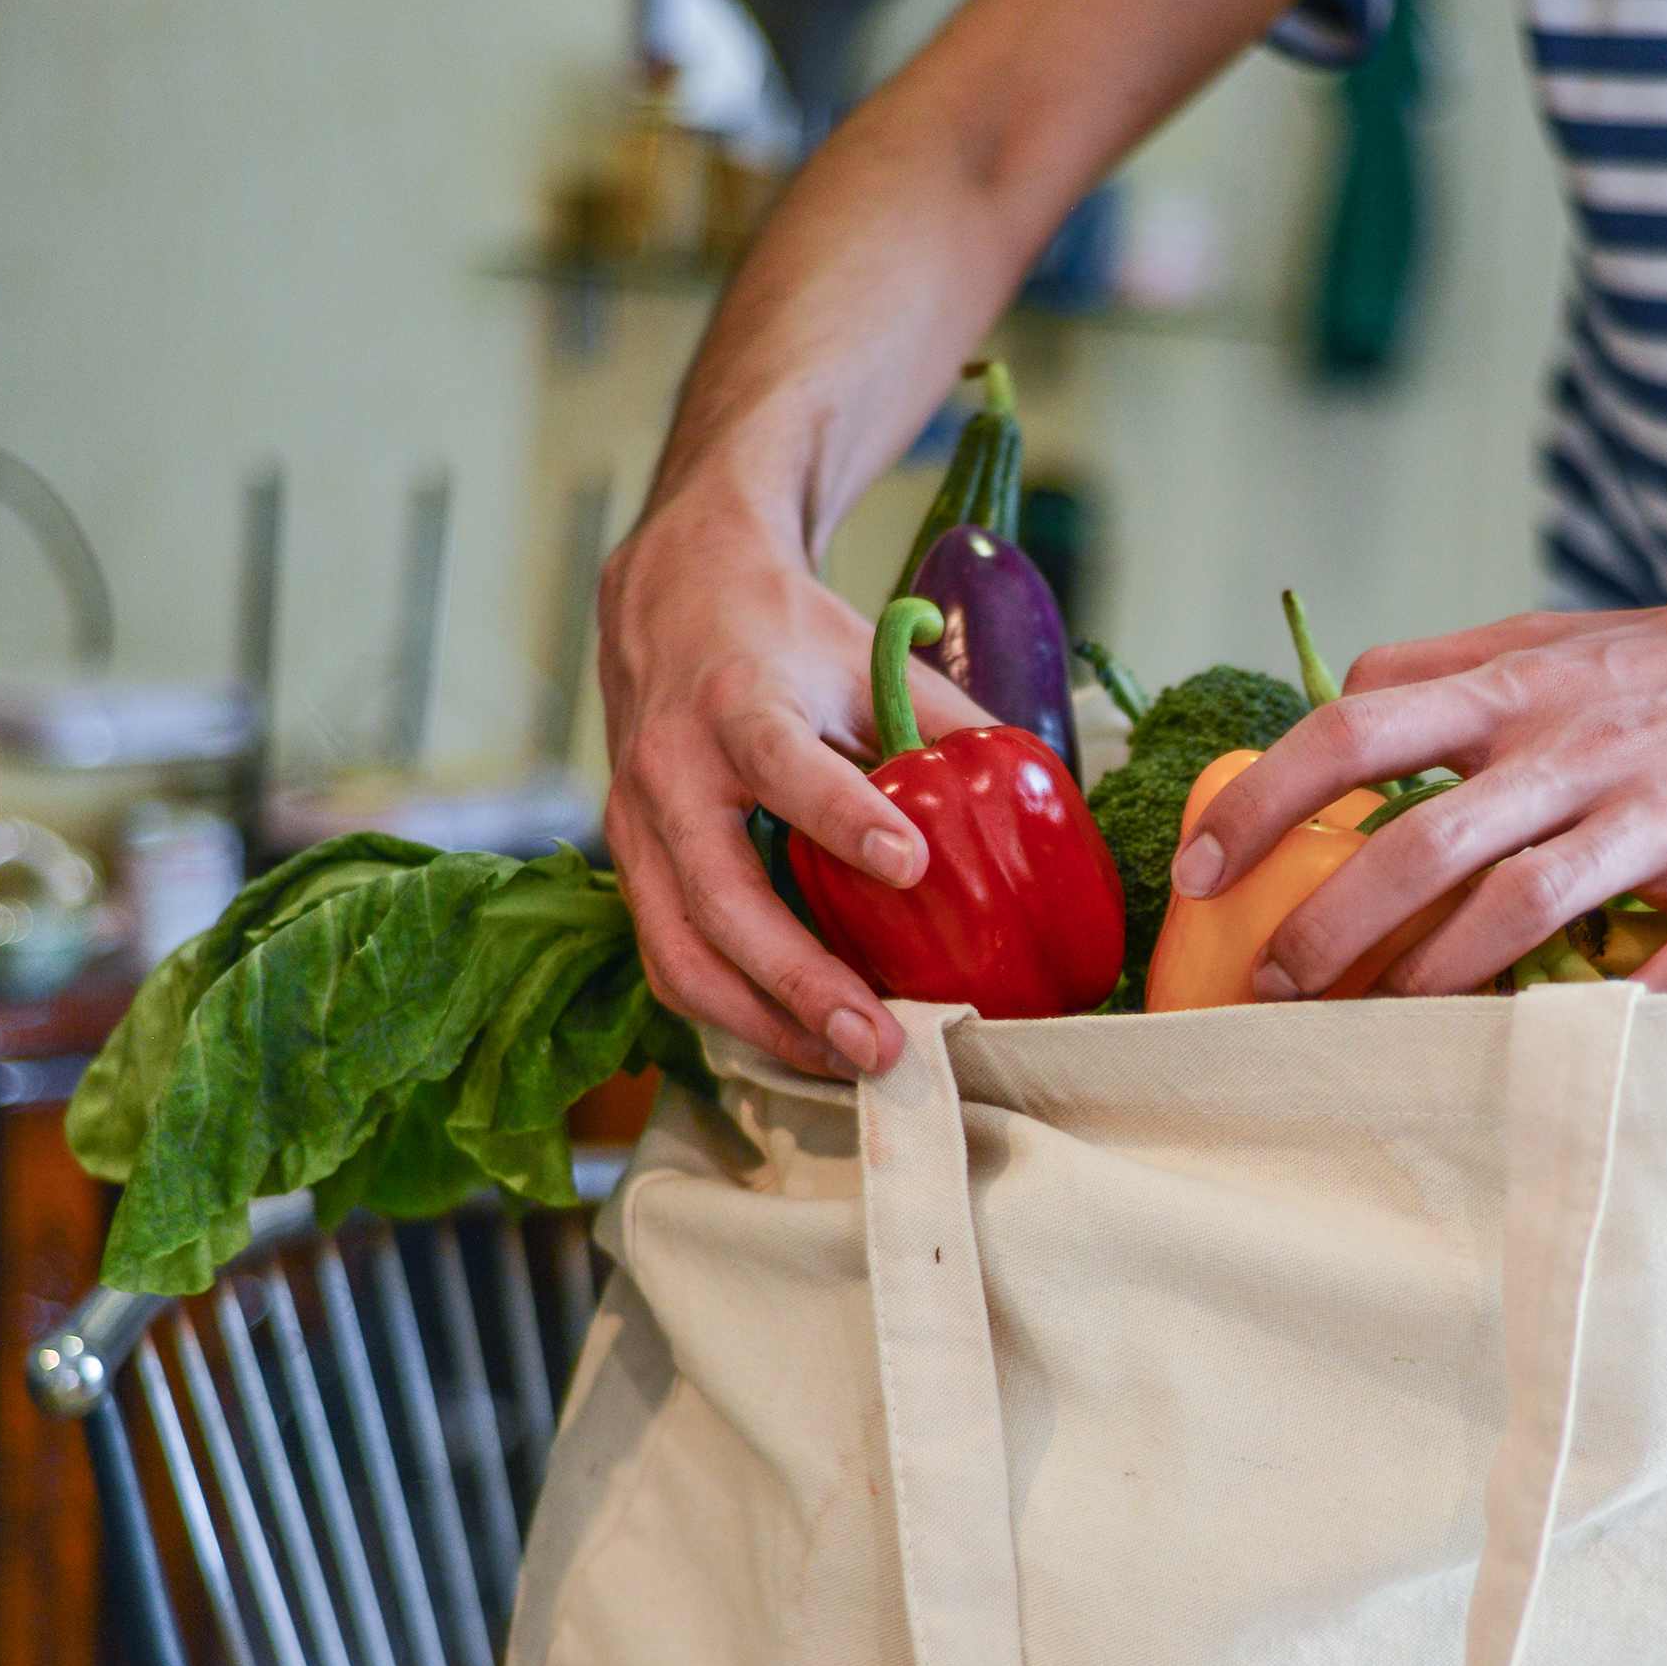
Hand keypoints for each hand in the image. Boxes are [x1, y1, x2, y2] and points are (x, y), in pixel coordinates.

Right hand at [597, 453, 994, 1074]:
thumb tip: (1034, 800)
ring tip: (850, 1064)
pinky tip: (805, 1040)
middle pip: (721, 896)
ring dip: (767, 1024)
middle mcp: (671, 770)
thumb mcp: (863, 656)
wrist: (668, 601)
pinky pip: (673, 961)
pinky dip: (738, 1014)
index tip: (910, 866)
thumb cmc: (781, 635)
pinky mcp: (632, 871)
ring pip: (682, 953)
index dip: (840, 815)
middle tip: (880, 1041)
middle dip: (800, 982)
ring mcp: (637, 829)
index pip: (780, 760)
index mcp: (736, 701)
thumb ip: (940, 726)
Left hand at [1169, 578, 1666, 997]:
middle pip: (1421, 839)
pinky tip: (1551, 1062)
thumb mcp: (1568, 637)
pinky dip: (1607, 1020)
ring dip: (1434, 980)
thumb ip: (1455, 666)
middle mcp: (1580, 746)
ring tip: (1376, 1030)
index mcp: (1523, 687)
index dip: (1264, 802)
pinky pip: (1666, 967)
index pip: (1356, 728)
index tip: (1200, 870)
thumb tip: (1338, 692)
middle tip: (1272, 989)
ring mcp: (1663, 814)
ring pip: (1521, 905)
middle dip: (1329, 926)